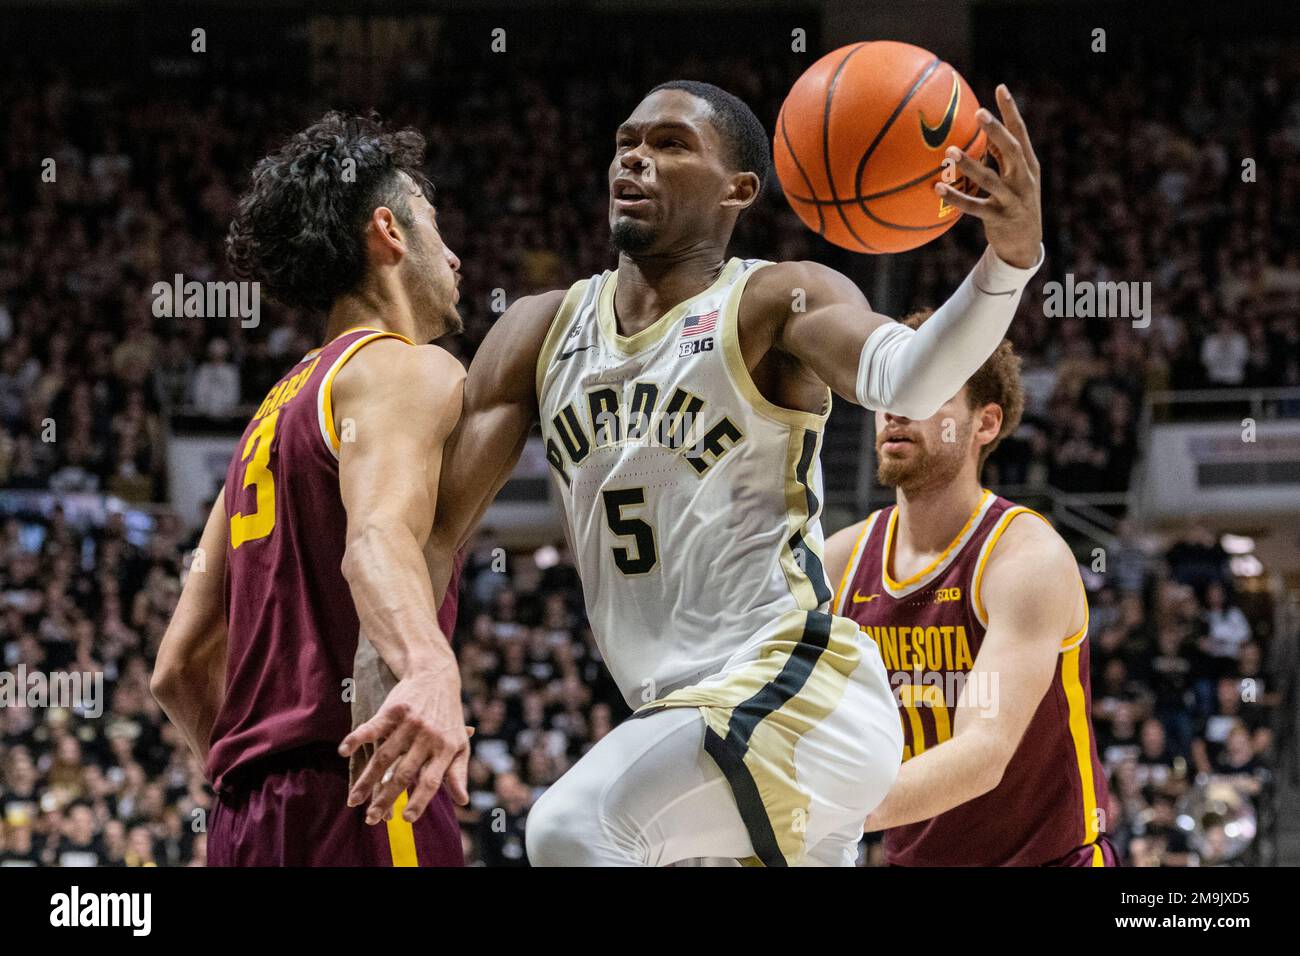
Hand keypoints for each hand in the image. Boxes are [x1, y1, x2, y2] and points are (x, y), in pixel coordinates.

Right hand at [339, 663, 469, 824]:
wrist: (437, 674)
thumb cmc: (448, 714)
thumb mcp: (459, 742)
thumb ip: (457, 772)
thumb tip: (462, 802)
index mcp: (445, 748)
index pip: (431, 780)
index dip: (420, 800)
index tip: (407, 819)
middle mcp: (428, 737)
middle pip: (404, 773)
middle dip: (386, 798)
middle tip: (371, 819)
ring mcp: (411, 723)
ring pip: (384, 757)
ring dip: (367, 779)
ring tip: (353, 800)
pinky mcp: (394, 709)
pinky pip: (373, 727)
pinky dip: (357, 738)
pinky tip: (343, 752)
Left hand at [935, 84, 1041, 268]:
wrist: (1025, 245)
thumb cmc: (1015, 204)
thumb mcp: (1014, 178)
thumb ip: (1000, 156)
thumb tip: (981, 131)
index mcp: (1028, 165)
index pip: (1021, 132)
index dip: (1011, 111)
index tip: (1000, 88)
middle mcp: (1024, 180)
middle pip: (1012, 150)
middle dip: (996, 131)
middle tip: (978, 113)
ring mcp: (1013, 200)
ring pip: (991, 179)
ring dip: (970, 165)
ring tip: (950, 151)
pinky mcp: (999, 218)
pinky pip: (975, 207)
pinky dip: (957, 198)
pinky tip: (938, 189)